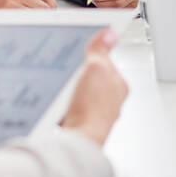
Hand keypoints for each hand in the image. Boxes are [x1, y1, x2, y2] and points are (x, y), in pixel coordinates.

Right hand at [0, 0, 55, 36]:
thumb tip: (41, 10)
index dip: (52, 9)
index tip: (52, 19)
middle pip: (45, 8)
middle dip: (48, 21)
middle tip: (46, 31)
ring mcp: (9, 4)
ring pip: (37, 18)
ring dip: (39, 28)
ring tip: (36, 36)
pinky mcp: (2, 17)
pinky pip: (23, 27)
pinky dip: (27, 33)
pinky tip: (24, 39)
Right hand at [61, 28, 128, 146]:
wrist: (75, 142)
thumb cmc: (92, 110)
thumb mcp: (96, 68)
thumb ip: (101, 50)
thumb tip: (109, 34)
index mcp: (119, 86)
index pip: (107, 62)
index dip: (93, 54)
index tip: (83, 49)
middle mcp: (109, 102)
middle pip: (90, 77)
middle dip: (78, 73)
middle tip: (68, 70)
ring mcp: (93, 114)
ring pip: (77, 93)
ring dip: (67, 90)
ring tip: (61, 88)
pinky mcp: (77, 123)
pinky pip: (66, 107)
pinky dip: (60, 104)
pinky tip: (56, 103)